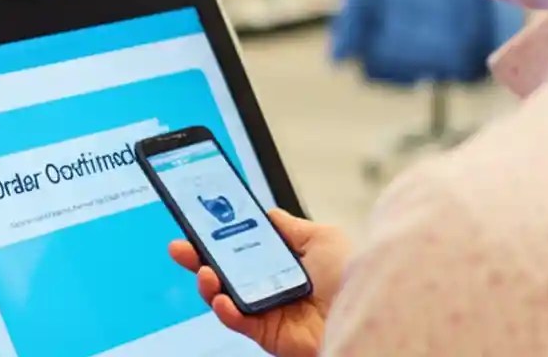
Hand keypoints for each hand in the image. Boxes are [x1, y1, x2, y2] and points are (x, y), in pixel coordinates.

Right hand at [169, 209, 349, 356]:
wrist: (367, 307)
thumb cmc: (352, 274)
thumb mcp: (321, 237)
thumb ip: (289, 227)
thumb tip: (267, 214)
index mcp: (282, 261)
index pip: (241, 247)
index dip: (217, 237)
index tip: (196, 223)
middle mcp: (270, 285)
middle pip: (225, 272)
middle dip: (198, 259)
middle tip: (179, 247)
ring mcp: (267, 310)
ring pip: (224, 297)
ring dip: (208, 284)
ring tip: (206, 273)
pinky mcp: (268, 333)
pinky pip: (238, 322)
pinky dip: (225, 310)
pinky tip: (221, 299)